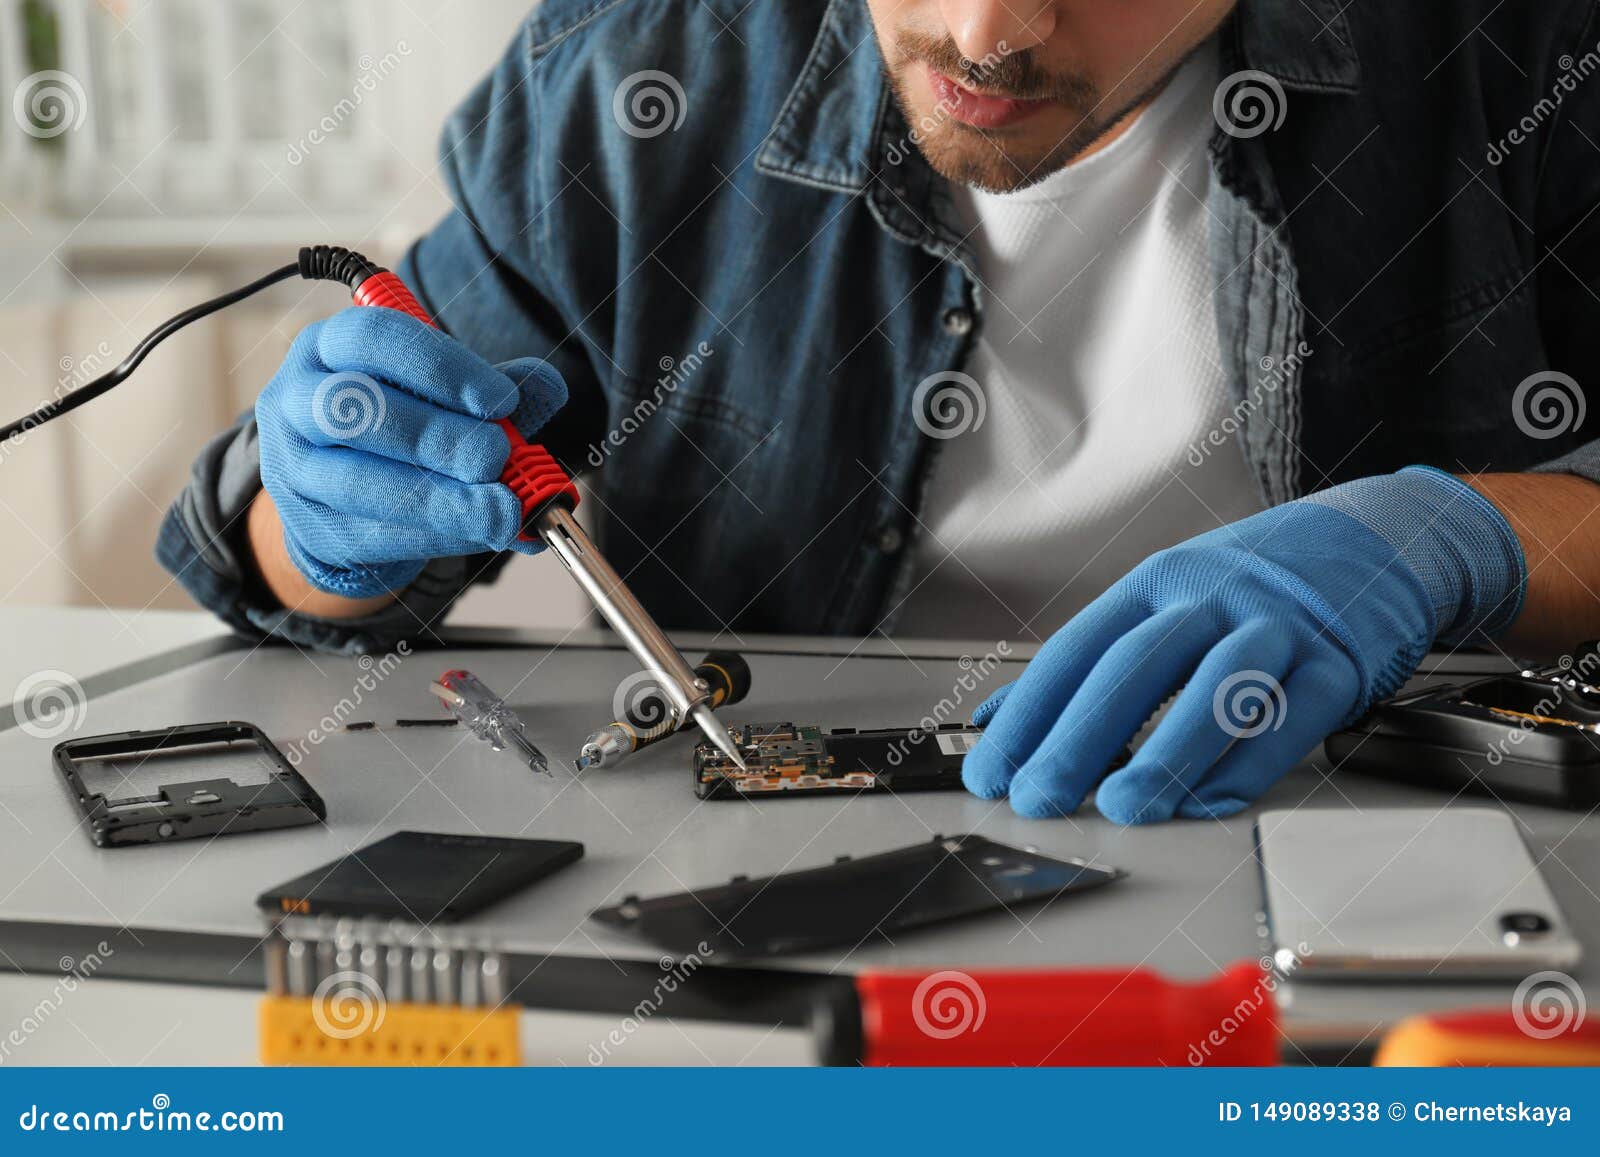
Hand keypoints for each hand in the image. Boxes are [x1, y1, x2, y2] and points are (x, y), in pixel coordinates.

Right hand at [256, 306, 566, 598]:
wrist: (342, 497)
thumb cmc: (398, 428)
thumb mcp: (440, 396)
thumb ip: (490, 390)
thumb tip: (548, 385)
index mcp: (329, 347)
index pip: (373, 338)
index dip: (439, 367)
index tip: (501, 400)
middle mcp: (296, 400)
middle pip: (353, 409)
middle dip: (437, 435)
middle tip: (498, 455)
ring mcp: (293, 467)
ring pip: (356, 481)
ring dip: (441, 497)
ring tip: (503, 507)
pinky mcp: (311, 527)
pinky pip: (372, 534)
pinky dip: (436, 534)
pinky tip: (481, 530)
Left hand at [963, 468, 1525, 822]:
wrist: (1376, 541)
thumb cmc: (1254, 587)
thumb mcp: (1164, 602)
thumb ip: (1087, 666)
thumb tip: (997, 722)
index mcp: (1154, 583)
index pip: (1075, 651)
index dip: (1028, 714)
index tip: (991, 772)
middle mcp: (1210, 597)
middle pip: (1133, 667)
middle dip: (1077, 738)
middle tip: (1038, 798)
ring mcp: (1276, 627)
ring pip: (1216, 687)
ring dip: (1166, 753)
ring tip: (1123, 807)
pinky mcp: (1337, 663)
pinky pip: (1291, 717)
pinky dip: (1248, 765)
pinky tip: (1209, 802)